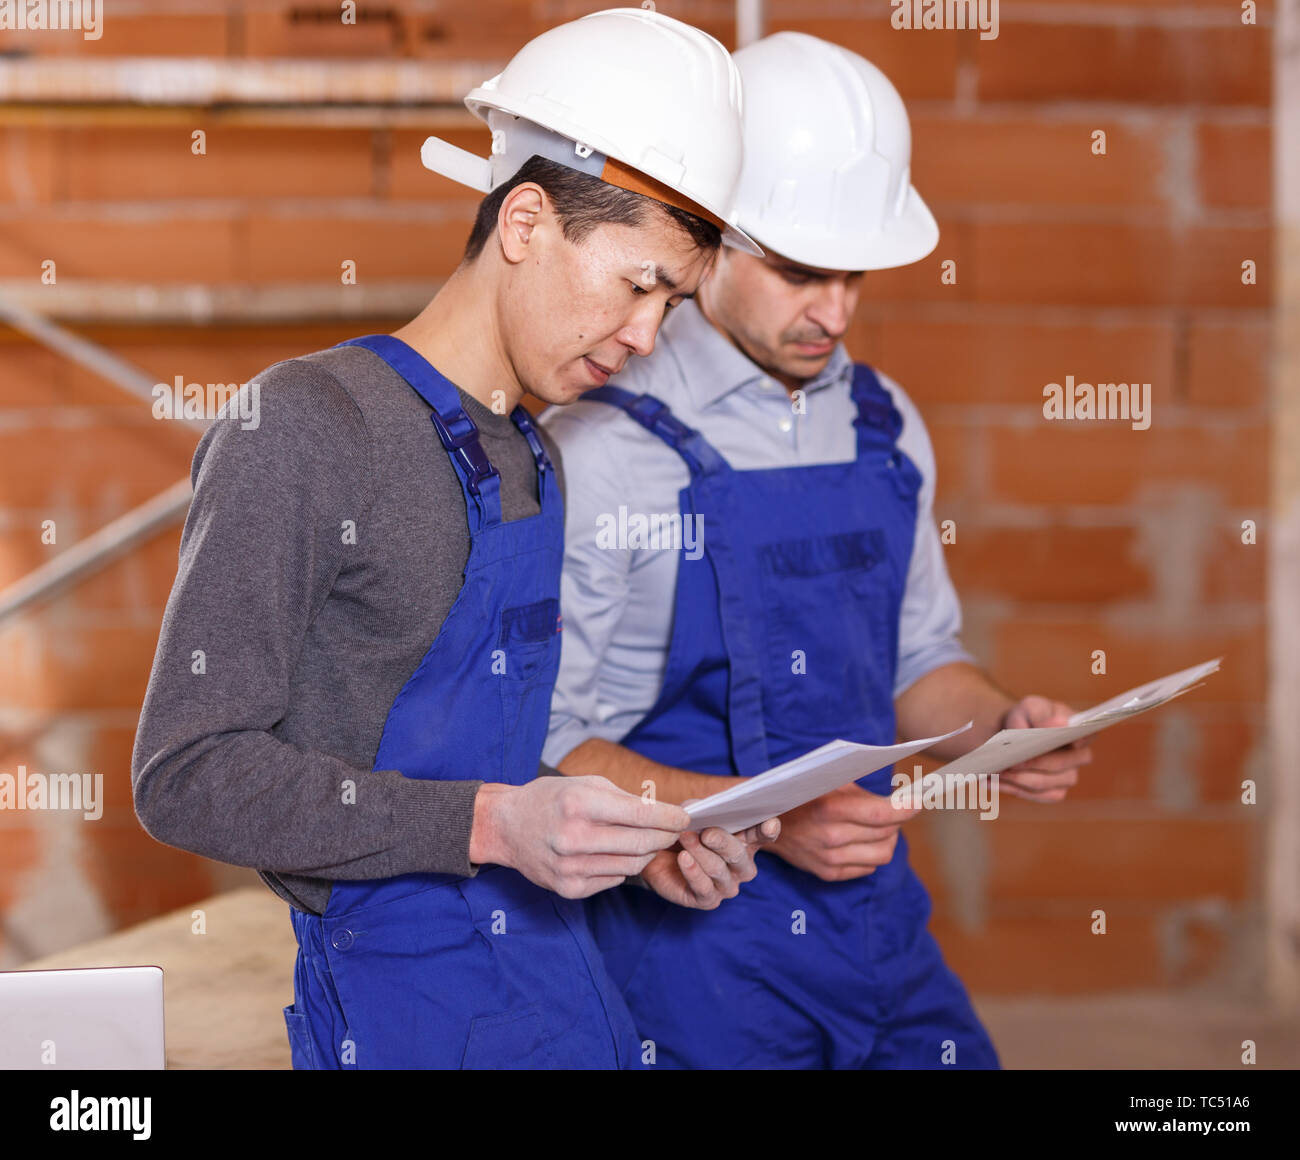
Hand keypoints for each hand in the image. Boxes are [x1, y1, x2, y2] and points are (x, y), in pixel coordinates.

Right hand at [471, 776, 688, 898]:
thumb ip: (625, 799)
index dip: (670, 817)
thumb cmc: (551, 799)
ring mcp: (570, 867)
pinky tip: (617, 853)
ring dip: (648, 853)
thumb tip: (666, 813)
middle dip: (665, 836)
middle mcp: (573, 837)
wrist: (507, 827)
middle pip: (641, 844)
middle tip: (674, 830)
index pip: (641, 814)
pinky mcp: (569, 888)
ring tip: (649, 840)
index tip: (684, 817)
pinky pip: (614, 879)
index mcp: (579, 803)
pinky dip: (624, 866)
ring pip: (631, 866)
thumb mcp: (585, 784)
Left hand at [641, 819, 779, 908]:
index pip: (762, 835)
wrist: (658, 858)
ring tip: (685, 838)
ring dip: (701, 853)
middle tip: (707, 833)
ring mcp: (726, 885)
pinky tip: (684, 859)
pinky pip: (704, 888)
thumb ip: (702, 809)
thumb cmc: (683, 832)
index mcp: (744, 842)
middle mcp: (741, 866)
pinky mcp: (708, 900)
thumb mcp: (692, 814)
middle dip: (723, 842)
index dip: (768, 830)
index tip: (769, 823)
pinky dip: (694, 872)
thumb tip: (703, 810)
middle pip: (739, 855)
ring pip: (719, 870)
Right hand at [768, 783, 919, 882]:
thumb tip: (900, 799)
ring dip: (889, 839)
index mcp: (830, 808)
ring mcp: (829, 859)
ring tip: (883, 827)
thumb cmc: (802, 793)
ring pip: (883, 854)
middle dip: (898, 820)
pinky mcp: (828, 873)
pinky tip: (865, 840)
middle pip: (887, 835)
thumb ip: (863, 792)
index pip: (883, 814)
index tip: (919, 801)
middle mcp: (830, 837)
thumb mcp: (829, 782)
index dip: (907, 808)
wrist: (765, 820)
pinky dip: (873, 853)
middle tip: (897, 810)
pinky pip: (867, 867)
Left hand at [999, 695, 1091, 801]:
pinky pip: (1035, 796)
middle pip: (1060, 764)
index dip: (1079, 739)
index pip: (1086, 735)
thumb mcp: (1028, 708)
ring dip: (1018, 780)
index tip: (1068, 741)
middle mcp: (1079, 756)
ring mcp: (1067, 777)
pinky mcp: (1053, 792)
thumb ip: (1040, 715)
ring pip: (1045, 784)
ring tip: (995, 772)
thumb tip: (1058, 725)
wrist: (1010, 735)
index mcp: (1079, 730)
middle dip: (1033, 764)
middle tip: (1010, 762)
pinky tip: (991, 781)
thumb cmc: (1024, 718)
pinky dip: (1012, 789)